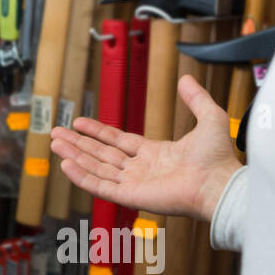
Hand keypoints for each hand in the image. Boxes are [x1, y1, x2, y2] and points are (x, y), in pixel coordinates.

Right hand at [49, 75, 241, 222]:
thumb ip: (196, 98)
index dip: (97, 131)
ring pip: (96, 168)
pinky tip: (65, 164)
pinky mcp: (131, 197)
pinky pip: (100, 186)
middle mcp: (142, 170)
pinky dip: (81, 177)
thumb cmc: (219, 158)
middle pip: (101, 155)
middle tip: (56, 133)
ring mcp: (135, 184)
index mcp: (155, 154)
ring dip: (74, 156)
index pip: (118, 141)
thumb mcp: (208, 117)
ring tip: (55, 144)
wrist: (220, 184)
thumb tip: (186, 78)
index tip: (79, 123)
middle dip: (78, 143)